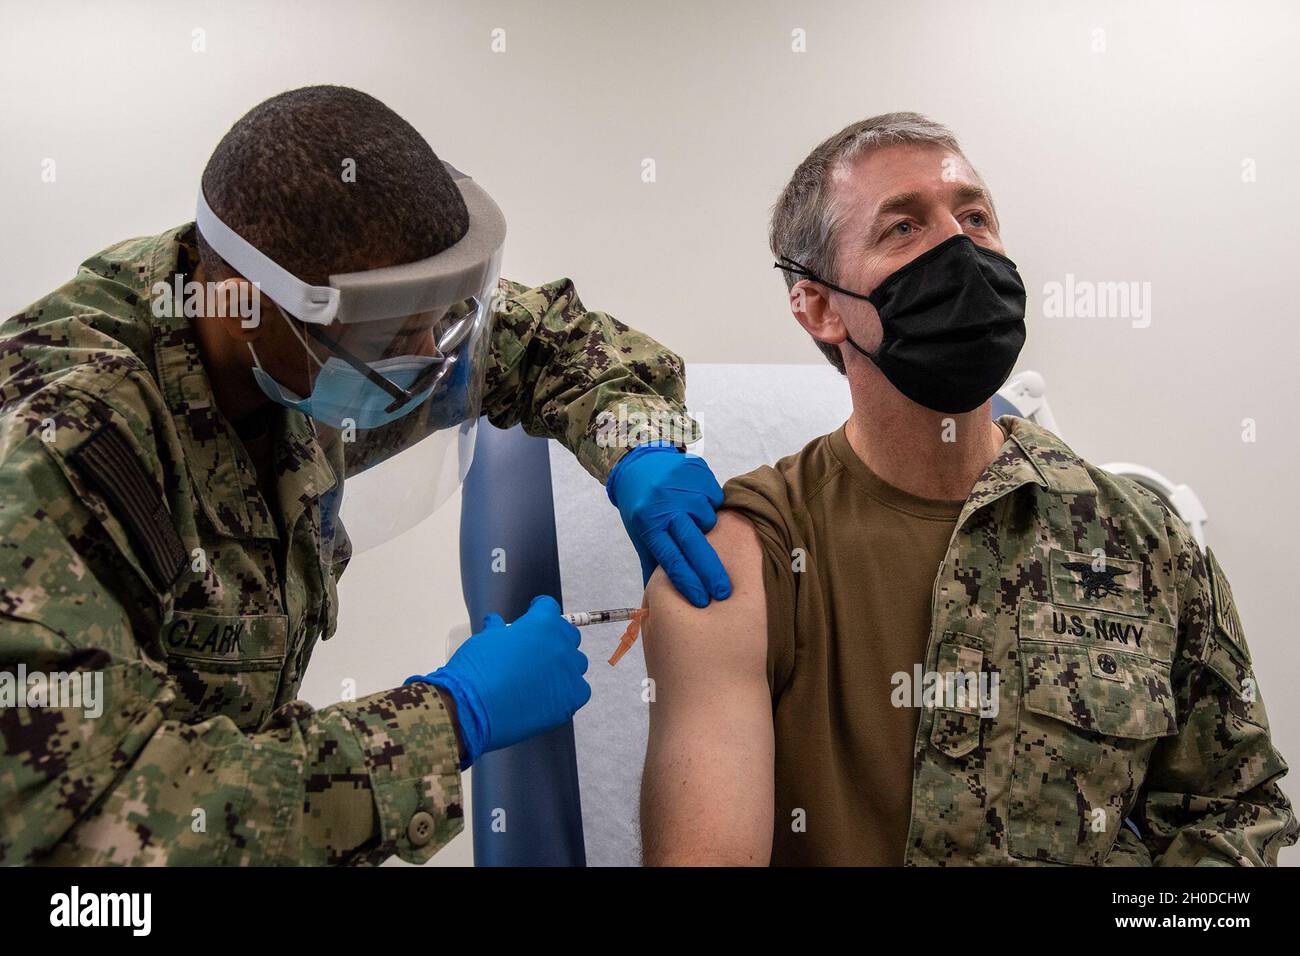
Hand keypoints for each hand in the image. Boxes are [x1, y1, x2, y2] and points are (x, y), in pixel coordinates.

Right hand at [406, 595, 589, 766]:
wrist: (472, 709)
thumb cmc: (476, 671)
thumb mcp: (485, 640)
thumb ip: (498, 630)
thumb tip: (496, 623)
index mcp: (541, 623)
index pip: (548, 607)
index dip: (539, 609)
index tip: (534, 612)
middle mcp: (561, 644)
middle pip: (569, 635)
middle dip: (555, 638)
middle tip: (538, 650)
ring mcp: (569, 672)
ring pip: (577, 664)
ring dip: (564, 667)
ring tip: (543, 678)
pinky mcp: (571, 698)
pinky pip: (579, 690)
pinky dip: (567, 692)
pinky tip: (549, 697)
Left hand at [606, 443, 730, 606]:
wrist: (638, 463)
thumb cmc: (642, 507)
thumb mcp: (641, 535)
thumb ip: (653, 565)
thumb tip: (657, 603)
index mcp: (649, 524)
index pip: (671, 558)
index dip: (688, 581)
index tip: (702, 601)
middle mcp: (666, 504)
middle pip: (694, 544)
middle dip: (710, 572)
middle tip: (724, 593)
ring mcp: (682, 485)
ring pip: (709, 518)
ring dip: (707, 526)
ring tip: (693, 521)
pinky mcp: (696, 470)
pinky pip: (715, 496)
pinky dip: (711, 503)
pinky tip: (697, 501)